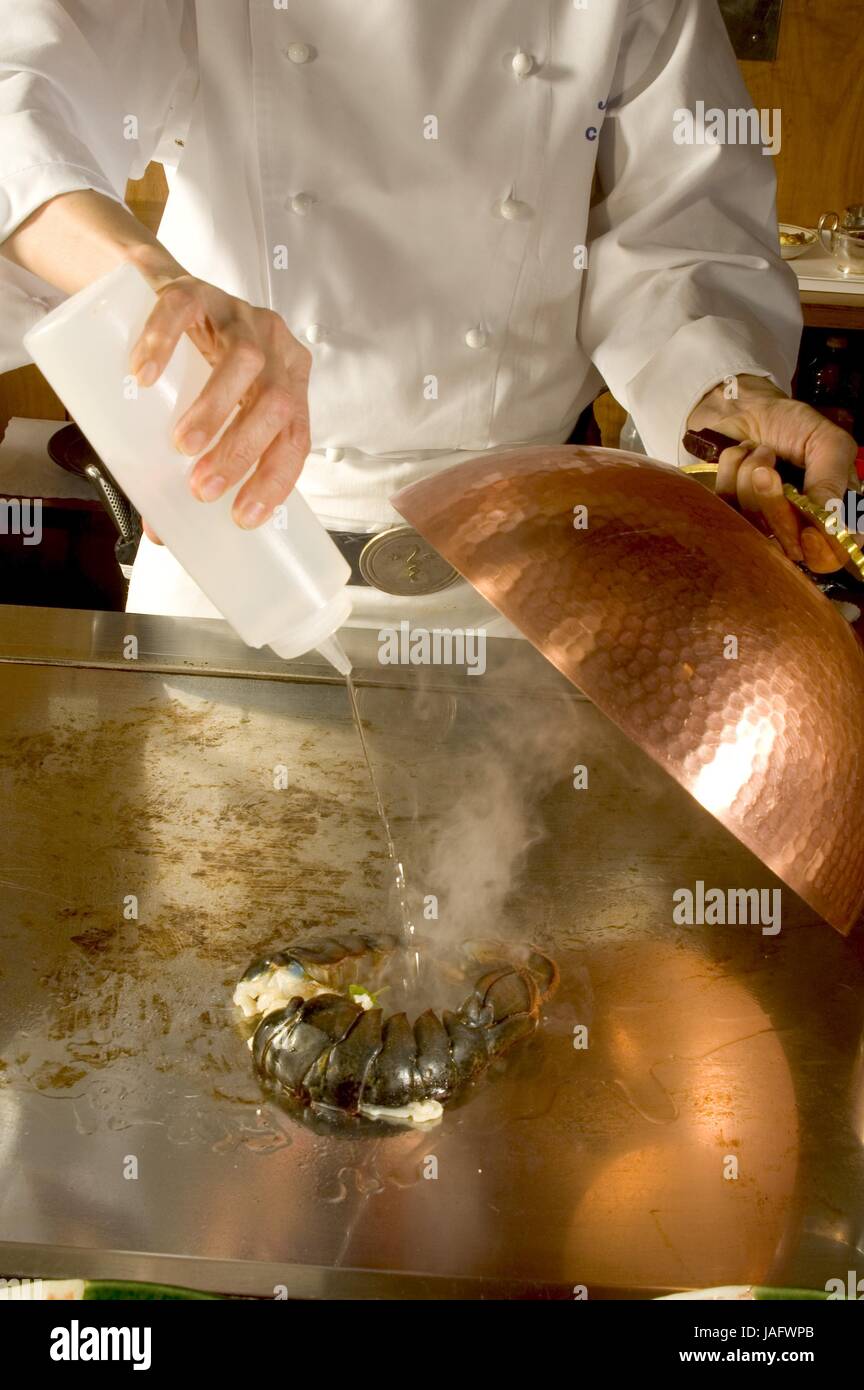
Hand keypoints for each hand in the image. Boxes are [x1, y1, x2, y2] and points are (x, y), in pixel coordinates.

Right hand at [126, 246, 310, 542]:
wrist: (161, 292)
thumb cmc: (192, 365)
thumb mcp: (203, 412)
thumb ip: (189, 465)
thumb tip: (163, 532)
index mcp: (289, 384)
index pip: (297, 438)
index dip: (275, 481)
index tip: (243, 517)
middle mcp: (275, 349)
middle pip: (276, 403)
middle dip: (242, 452)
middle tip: (203, 487)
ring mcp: (238, 315)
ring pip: (244, 361)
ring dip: (214, 409)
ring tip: (182, 446)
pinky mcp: (195, 289)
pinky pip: (183, 312)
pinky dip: (162, 345)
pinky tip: (144, 376)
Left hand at [685, 375, 856, 572]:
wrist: (746, 406)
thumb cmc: (792, 424)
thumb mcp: (826, 442)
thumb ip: (832, 479)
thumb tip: (831, 523)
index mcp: (833, 512)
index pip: (834, 555)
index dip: (823, 551)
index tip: (808, 532)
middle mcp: (799, 525)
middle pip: (792, 547)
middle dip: (775, 506)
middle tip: (765, 470)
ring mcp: (763, 523)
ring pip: (756, 526)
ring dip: (751, 478)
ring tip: (759, 450)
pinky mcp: (730, 514)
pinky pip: (727, 509)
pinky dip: (731, 472)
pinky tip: (740, 454)